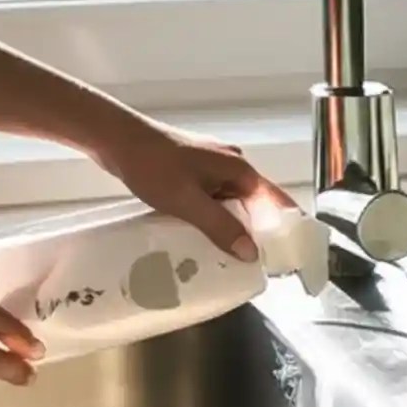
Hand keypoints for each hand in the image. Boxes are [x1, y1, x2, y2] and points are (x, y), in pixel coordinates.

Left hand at [89, 114, 298, 261]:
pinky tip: (206, 238)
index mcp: (240, 169)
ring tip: (234, 259)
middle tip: (258, 267)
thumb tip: (251, 254)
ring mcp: (213, 167)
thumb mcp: (188, 201)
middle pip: (257, 205)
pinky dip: (216, 219)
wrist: (117, 139)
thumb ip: (221, 227)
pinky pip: (215, 200)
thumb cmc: (153, 166)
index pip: (277, 201)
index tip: (289, 257)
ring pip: (234, 204)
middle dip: (259, 234)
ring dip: (234, 228)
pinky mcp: (195, 171)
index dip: (286, 228)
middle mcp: (232, 166)